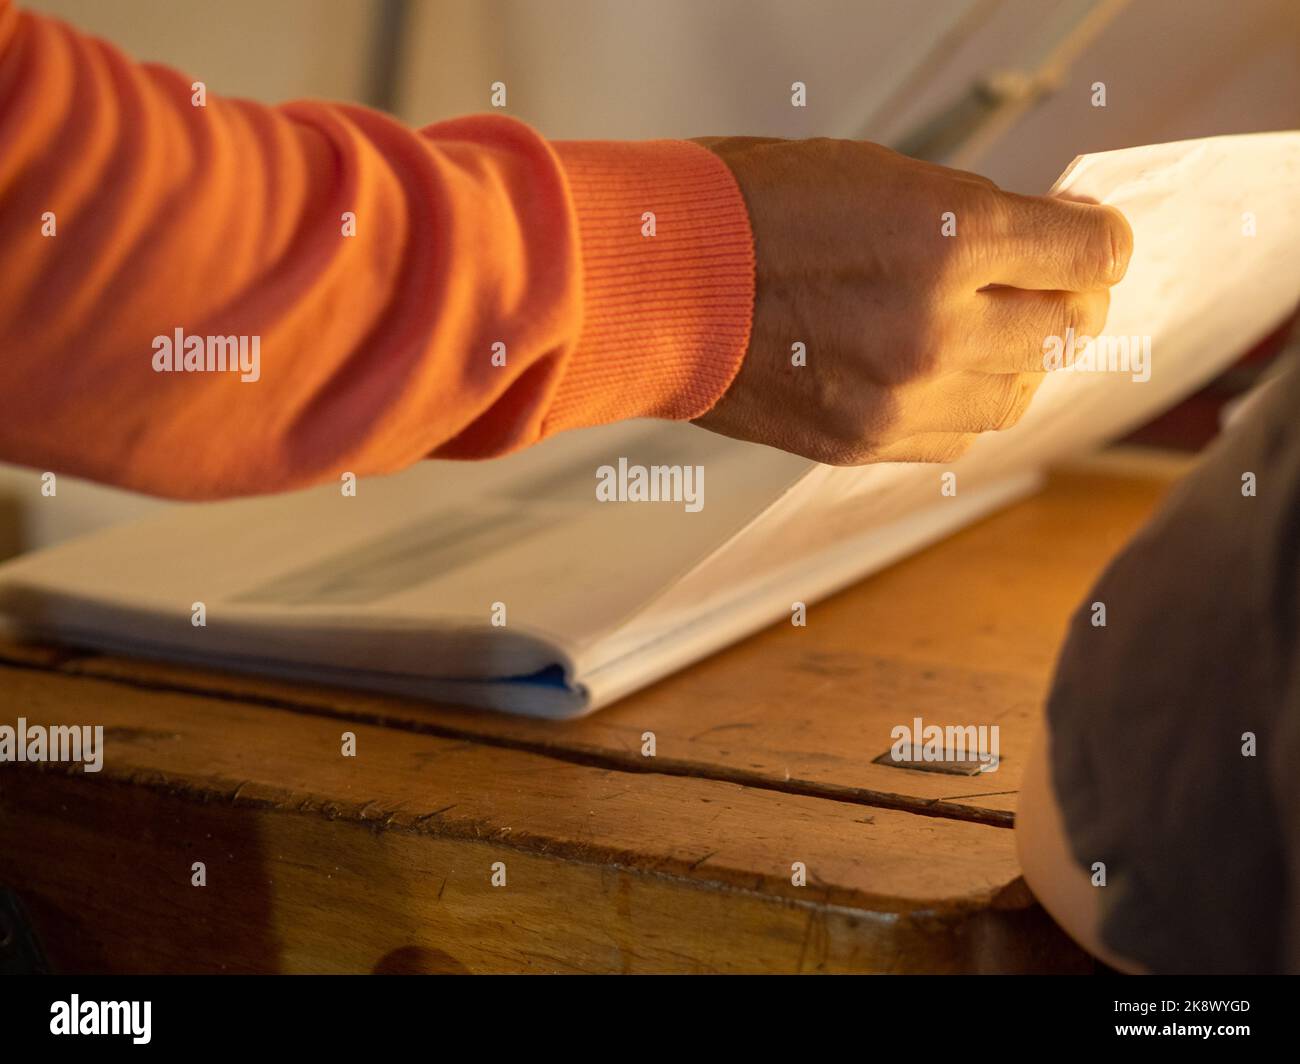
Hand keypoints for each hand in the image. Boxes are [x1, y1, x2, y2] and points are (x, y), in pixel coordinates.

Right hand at [691, 137, 1132, 463]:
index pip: (1091, 254)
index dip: (1100, 240)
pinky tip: (938, 374)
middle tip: (1045, 282)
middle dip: (1068, 298)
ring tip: (983, 331)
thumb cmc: (747, 210)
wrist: (650, 280)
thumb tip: (1042, 238)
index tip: (1086, 236)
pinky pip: (959, 439)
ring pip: (1019, 394)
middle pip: (1069, 329)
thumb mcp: (877, 174)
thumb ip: (970, 216)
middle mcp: (938, 326)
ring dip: (1018, 359)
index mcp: (948, 237)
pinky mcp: (865, 441)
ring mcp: (901, 394)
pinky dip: (965, 406)